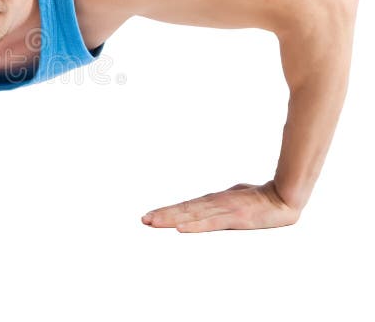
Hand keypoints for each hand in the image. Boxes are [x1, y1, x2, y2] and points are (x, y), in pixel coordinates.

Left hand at [141, 180, 300, 232]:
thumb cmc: (260, 197)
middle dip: (162, 215)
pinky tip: (181, 229)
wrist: (284, 197)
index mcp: (214, 200)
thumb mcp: (234, 197)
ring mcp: (224, 210)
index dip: (167, 212)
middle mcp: (214, 203)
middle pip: (184, 210)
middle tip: (143, 220)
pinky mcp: (235, 218)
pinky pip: (211, 223)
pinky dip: (195, 226)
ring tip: (153, 223)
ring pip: (192, 215)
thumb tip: (206, 205)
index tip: (149, 216)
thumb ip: (219, 202)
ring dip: (171, 219)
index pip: (185, 207)